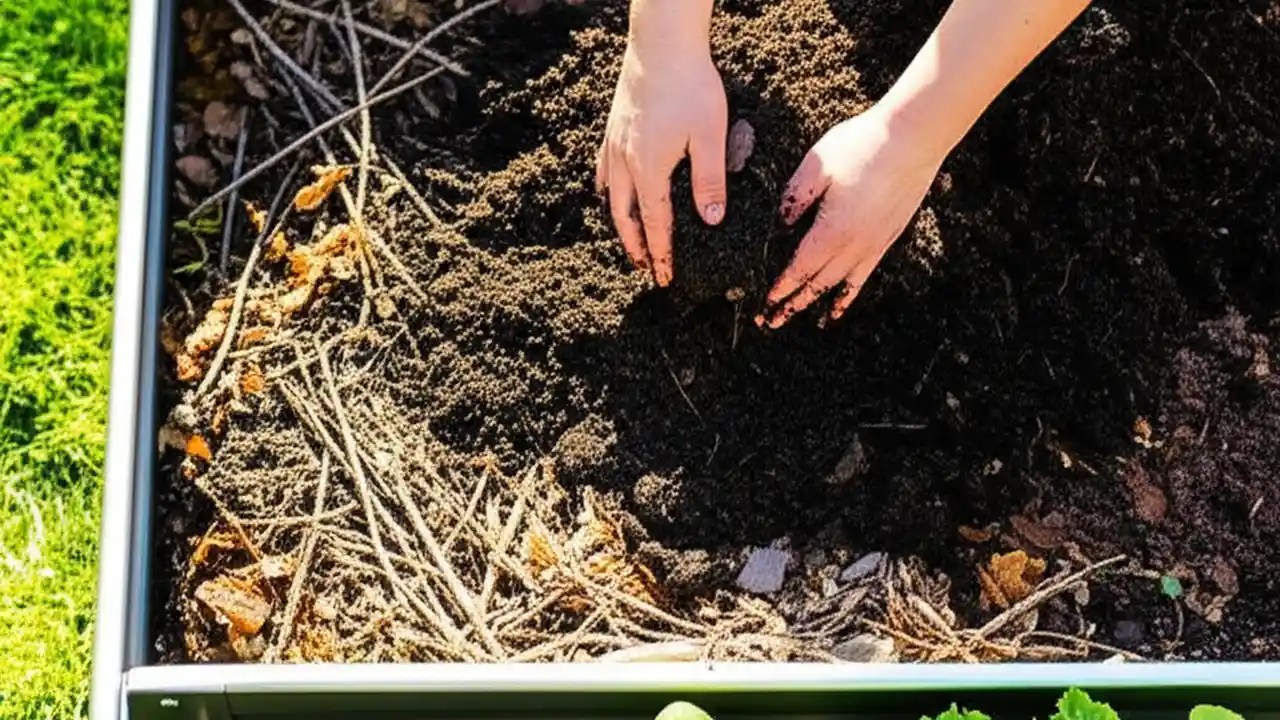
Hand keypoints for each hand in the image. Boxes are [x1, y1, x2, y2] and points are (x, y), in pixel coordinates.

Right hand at [597, 30, 727, 285]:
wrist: (660, 44)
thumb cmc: (690, 86)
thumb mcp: (710, 135)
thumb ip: (710, 181)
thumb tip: (711, 222)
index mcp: (650, 169)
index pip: (655, 224)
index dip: (661, 254)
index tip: (664, 278)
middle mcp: (626, 162)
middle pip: (625, 217)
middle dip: (635, 247)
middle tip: (645, 268)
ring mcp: (615, 146)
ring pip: (612, 196)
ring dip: (621, 223)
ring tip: (630, 240)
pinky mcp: (613, 129)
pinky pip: (606, 170)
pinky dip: (610, 191)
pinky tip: (613, 193)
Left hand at [757, 105, 942, 327]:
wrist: (913, 138)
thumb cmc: (862, 146)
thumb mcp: (816, 165)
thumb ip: (794, 199)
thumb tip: (779, 227)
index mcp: (832, 230)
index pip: (800, 269)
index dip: (782, 288)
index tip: (766, 305)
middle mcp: (854, 246)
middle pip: (818, 284)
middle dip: (794, 304)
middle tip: (773, 322)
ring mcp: (873, 244)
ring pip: (841, 285)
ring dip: (820, 305)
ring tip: (809, 323)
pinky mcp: (888, 237)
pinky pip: (863, 276)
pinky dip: (849, 294)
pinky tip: (841, 304)